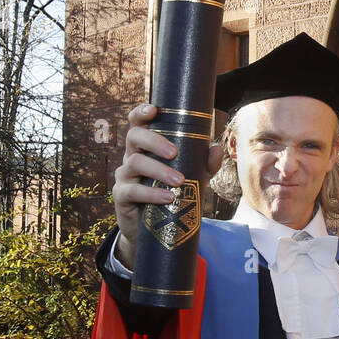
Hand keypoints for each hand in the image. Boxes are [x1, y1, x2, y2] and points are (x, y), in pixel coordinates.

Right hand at [112, 103, 223, 268]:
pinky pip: (132, 190)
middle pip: (134, 137)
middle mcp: (131, 155)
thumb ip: (204, 164)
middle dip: (154, 141)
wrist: (151, 228)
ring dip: (158, 170)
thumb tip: (217, 148)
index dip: (141, 112)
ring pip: (135, 162)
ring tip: (179, 181)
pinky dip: (151, 193)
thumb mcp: (192, 178)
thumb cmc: (171, 192)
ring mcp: (125, 175)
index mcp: (146, 146)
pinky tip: (167, 197)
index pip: (138, 123)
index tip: (153, 110)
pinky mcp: (121, 195)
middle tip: (174, 152)